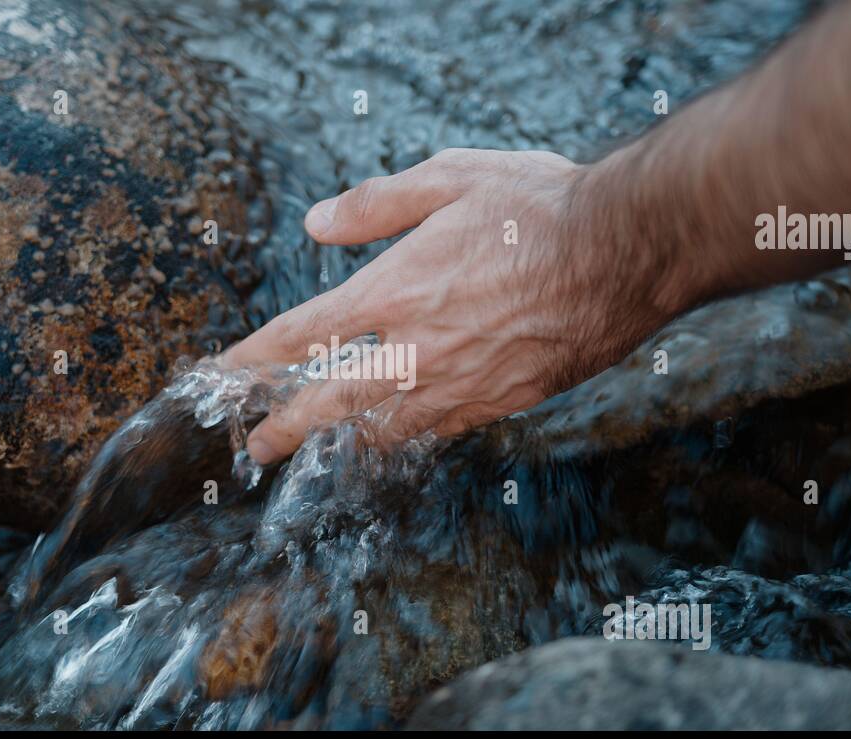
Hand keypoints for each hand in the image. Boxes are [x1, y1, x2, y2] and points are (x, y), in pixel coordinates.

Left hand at [221, 148, 676, 464]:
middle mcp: (418, 349)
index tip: (225, 376)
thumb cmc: (539, 205)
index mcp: (394, 289)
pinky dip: (411, 434)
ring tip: (326, 446)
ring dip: (347, 439)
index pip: (303, 334)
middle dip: (284, 429)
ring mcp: (460, 383)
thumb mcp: (451, 177)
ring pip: (385, 428)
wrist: (625, 251)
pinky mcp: (502, 401)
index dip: (256, 359)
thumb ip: (378, 203)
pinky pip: (440, 430)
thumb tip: (317, 223)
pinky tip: (403, 432)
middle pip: (329, 403)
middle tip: (256, 449)